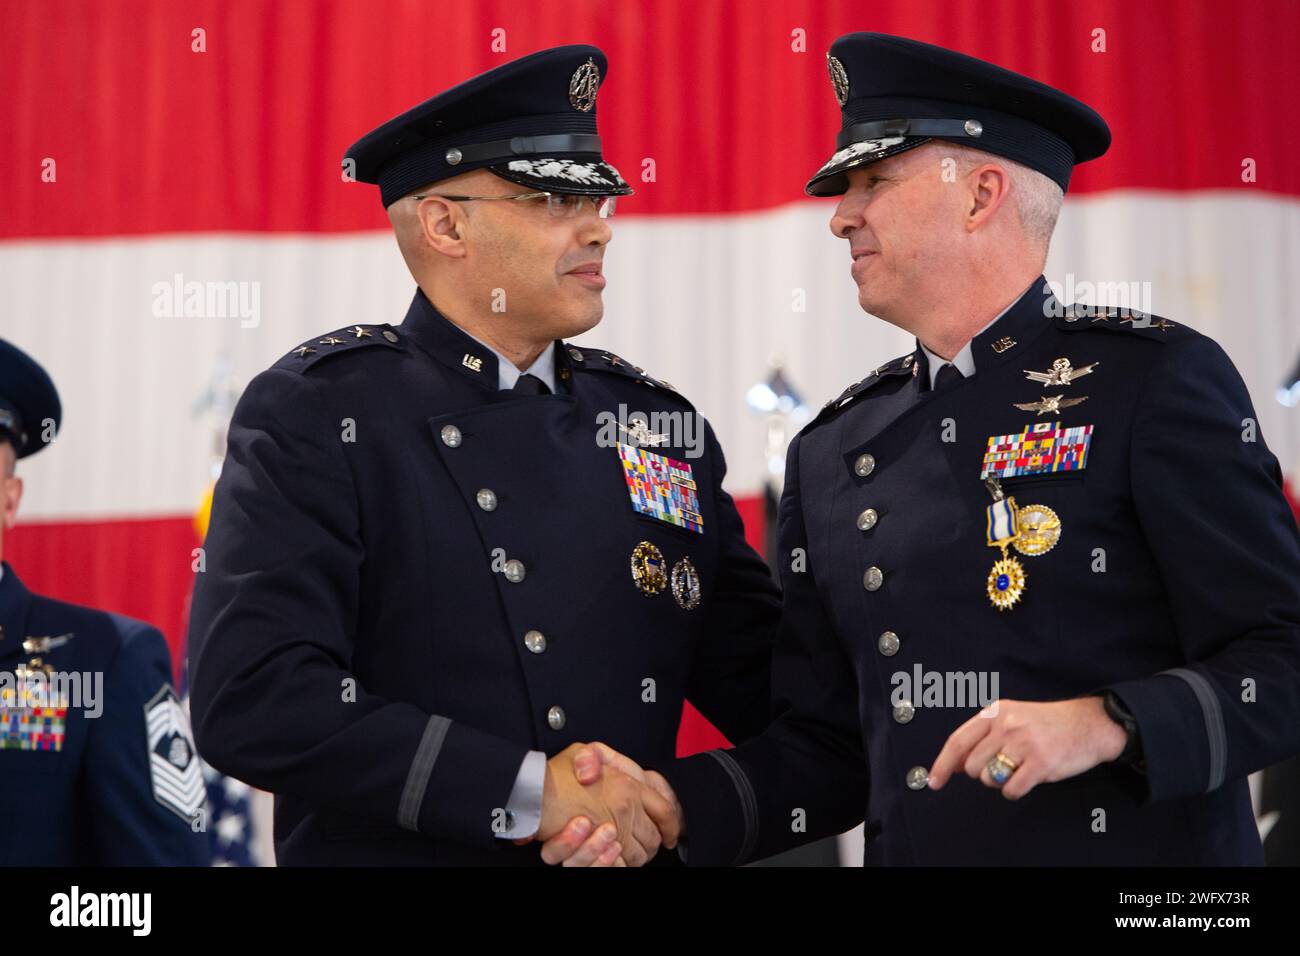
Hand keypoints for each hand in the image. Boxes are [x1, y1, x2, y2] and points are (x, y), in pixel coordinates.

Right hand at [538, 742, 683, 865]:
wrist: (529, 795)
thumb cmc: (552, 775)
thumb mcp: (578, 753)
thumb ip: (594, 756)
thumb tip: (595, 771)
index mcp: (627, 786)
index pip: (664, 808)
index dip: (671, 824)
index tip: (671, 834)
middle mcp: (624, 808)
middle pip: (652, 837)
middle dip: (650, 845)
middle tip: (642, 844)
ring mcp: (611, 831)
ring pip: (636, 856)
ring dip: (633, 857)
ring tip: (619, 848)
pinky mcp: (596, 850)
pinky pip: (617, 866)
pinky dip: (615, 864)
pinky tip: (611, 854)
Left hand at [926, 697, 1125, 799]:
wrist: (1089, 724)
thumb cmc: (1046, 724)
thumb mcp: (1010, 719)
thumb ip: (981, 738)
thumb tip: (954, 764)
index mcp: (995, 712)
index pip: (958, 741)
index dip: (942, 763)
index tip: (934, 780)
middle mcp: (1006, 725)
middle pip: (973, 766)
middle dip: (983, 774)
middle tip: (1003, 766)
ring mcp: (1024, 743)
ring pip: (991, 779)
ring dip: (1001, 782)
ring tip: (1019, 768)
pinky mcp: (1041, 762)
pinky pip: (1012, 790)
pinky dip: (1016, 791)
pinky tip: (1029, 777)